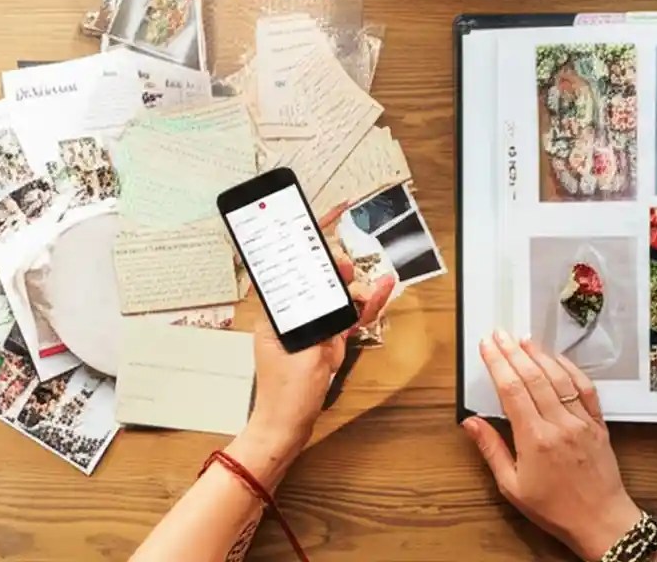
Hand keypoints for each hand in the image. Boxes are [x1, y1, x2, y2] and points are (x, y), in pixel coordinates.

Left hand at [243, 203, 395, 458]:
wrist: (287, 426)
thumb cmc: (288, 395)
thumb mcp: (310, 355)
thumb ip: (327, 325)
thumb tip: (343, 297)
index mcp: (277, 316)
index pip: (293, 272)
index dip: (307, 250)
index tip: (320, 229)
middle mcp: (292, 317)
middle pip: (317, 282)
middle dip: (337, 270)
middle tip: (349, 264)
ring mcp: (309, 328)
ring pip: (335, 298)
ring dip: (355, 288)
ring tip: (373, 281)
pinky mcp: (324, 340)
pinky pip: (344, 318)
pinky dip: (361, 307)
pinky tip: (379, 292)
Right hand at [462, 331, 641, 560]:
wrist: (600, 521)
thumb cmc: (554, 509)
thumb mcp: (512, 486)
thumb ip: (491, 449)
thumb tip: (471, 423)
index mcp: (534, 439)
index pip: (511, 389)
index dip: (497, 363)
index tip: (486, 346)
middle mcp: (559, 424)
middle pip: (533, 377)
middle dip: (513, 352)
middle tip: (499, 334)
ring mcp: (581, 421)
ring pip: (558, 378)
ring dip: (539, 355)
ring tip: (524, 340)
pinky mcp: (598, 424)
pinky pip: (585, 388)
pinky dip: (571, 370)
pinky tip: (558, 360)